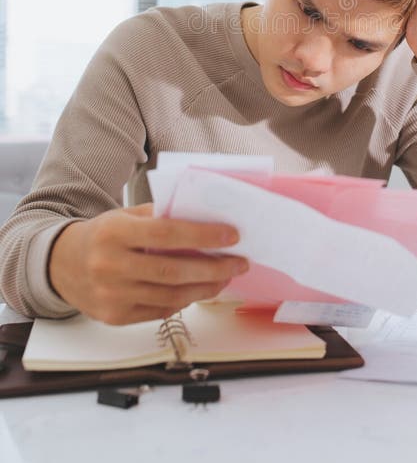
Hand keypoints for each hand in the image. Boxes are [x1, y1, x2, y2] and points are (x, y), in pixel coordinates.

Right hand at [48, 203, 248, 324]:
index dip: (203, 236)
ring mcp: (112, 296)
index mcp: (114, 233)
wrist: (60, 264)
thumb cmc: (102, 235)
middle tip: (239, 262)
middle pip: (173, 271)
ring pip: (171, 295)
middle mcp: (111, 266)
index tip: (231, 235)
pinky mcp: (115, 317)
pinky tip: (200, 289)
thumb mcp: (124, 216)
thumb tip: (203, 221)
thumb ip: (159, 217)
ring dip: (205, 287)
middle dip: (214, 268)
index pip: (167, 234)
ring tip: (225, 276)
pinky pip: (160, 310)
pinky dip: (185, 300)